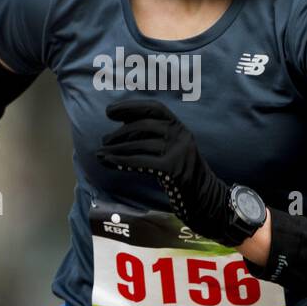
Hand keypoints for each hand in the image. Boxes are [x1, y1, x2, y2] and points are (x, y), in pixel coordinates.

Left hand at [95, 97, 242, 245]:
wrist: (206, 199)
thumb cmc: (182, 175)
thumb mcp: (172, 150)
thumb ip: (154, 137)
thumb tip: (120, 128)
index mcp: (180, 127)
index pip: (154, 107)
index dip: (130, 106)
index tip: (109, 112)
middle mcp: (181, 135)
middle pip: (144, 125)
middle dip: (120, 133)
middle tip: (104, 141)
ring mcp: (178, 151)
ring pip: (140, 144)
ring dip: (116, 149)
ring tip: (101, 154)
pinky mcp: (172, 169)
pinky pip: (140, 162)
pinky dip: (121, 162)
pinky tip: (108, 163)